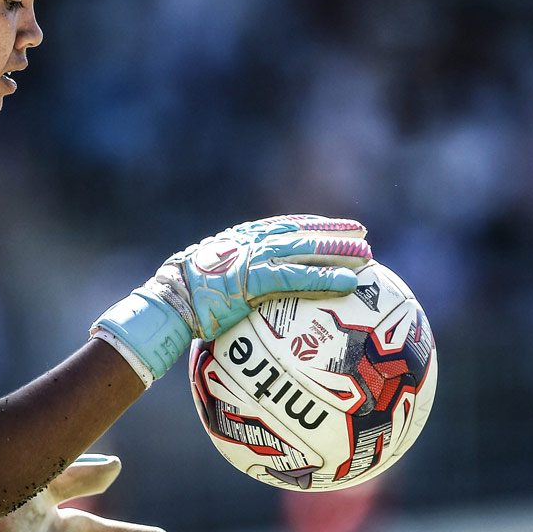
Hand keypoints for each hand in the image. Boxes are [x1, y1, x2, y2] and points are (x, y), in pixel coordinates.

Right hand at [91, 214, 370, 385]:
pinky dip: (324, 278)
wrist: (165, 305)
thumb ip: (228, 286)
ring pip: (303, 249)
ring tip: (367, 254)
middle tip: (361, 232)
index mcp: (235, 242)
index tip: (330, 224)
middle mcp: (245, 244)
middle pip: (297, 232)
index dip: (306, 224)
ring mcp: (249, 260)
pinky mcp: (252, 280)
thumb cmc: (181, 304)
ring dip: (337, 250)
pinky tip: (350, 283)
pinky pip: (297, 278)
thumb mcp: (206, 287)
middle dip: (331, 231)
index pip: (278, 226)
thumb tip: (239, 307)